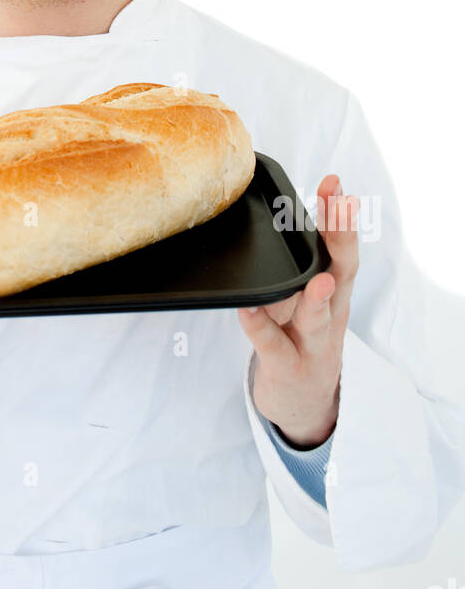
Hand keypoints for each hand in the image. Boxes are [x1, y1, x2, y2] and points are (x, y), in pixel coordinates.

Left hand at [237, 175, 359, 446]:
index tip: (333, 183)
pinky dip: (259, 326)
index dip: (338, 216)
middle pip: (340, 273)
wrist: (304, 405)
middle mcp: (329, 314)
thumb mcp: (303, 299)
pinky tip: (247, 309)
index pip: (340, 247)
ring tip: (319, 279)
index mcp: (333, 291)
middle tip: (340, 205)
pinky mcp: (288, 367)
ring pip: (317, 318)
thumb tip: (279, 216)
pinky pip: (272, 344)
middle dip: (340, 238)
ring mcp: (312, 344)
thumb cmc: (299, 338)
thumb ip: (295, 265)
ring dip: (318, 298)